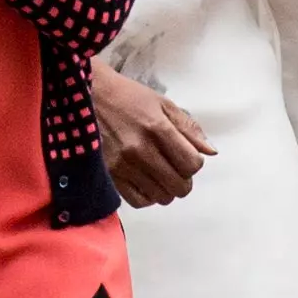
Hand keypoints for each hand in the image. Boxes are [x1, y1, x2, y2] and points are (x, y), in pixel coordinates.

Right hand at [93, 60, 214, 206]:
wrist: (87, 97)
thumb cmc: (127, 97)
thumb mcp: (162, 103)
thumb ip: (188, 128)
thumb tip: (210, 152)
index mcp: (157, 128)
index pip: (192, 164)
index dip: (195, 163)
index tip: (187, 156)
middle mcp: (140, 150)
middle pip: (179, 185)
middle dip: (184, 179)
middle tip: (177, 169)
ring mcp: (123, 166)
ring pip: (161, 197)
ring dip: (166, 188)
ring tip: (160, 175)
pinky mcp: (109, 176)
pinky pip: (138, 201)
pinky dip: (148, 196)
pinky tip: (146, 182)